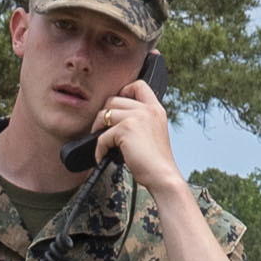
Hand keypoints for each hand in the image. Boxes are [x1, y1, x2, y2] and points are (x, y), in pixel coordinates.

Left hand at [89, 80, 182, 200]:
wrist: (162, 175)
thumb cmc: (156, 160)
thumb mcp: (153, 132)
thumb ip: (140, 120)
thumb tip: (114, 117)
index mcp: (156, 109)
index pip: (138, 85)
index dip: (123, 91)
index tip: (117, 107)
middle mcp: (148, 109)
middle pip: (114, 99)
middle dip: (104, 115)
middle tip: (104, 131)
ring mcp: (137, 117)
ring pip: (104, 114)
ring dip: (98, 129)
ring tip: (102, 143)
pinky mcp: (126, 129)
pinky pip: (102, 136)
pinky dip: (99, 149)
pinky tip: (103, 157)